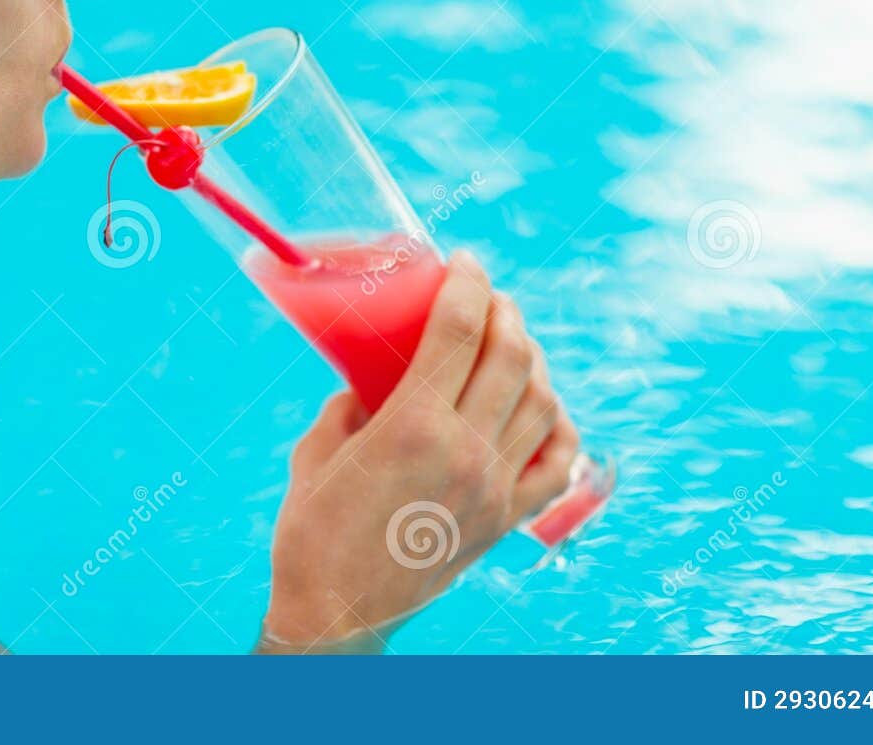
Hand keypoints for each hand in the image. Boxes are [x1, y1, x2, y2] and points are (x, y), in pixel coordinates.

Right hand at [256, 250, 579, 653]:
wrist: (336, 612)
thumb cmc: (312, 530)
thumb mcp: (317, 448)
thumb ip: (350, 403)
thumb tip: (372, 377)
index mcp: (411, 426)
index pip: (460, 330)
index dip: (469, 282)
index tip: (465, 260)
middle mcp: (463, 453)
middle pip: (512, 356)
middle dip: (505, 310)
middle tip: (490, 296)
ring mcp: (492, 490)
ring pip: (542, 401)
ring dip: (533, 359)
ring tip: (512, 342)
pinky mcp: (504, 521)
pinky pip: (559, 464)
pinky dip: (560, 425)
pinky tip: (544, 406)